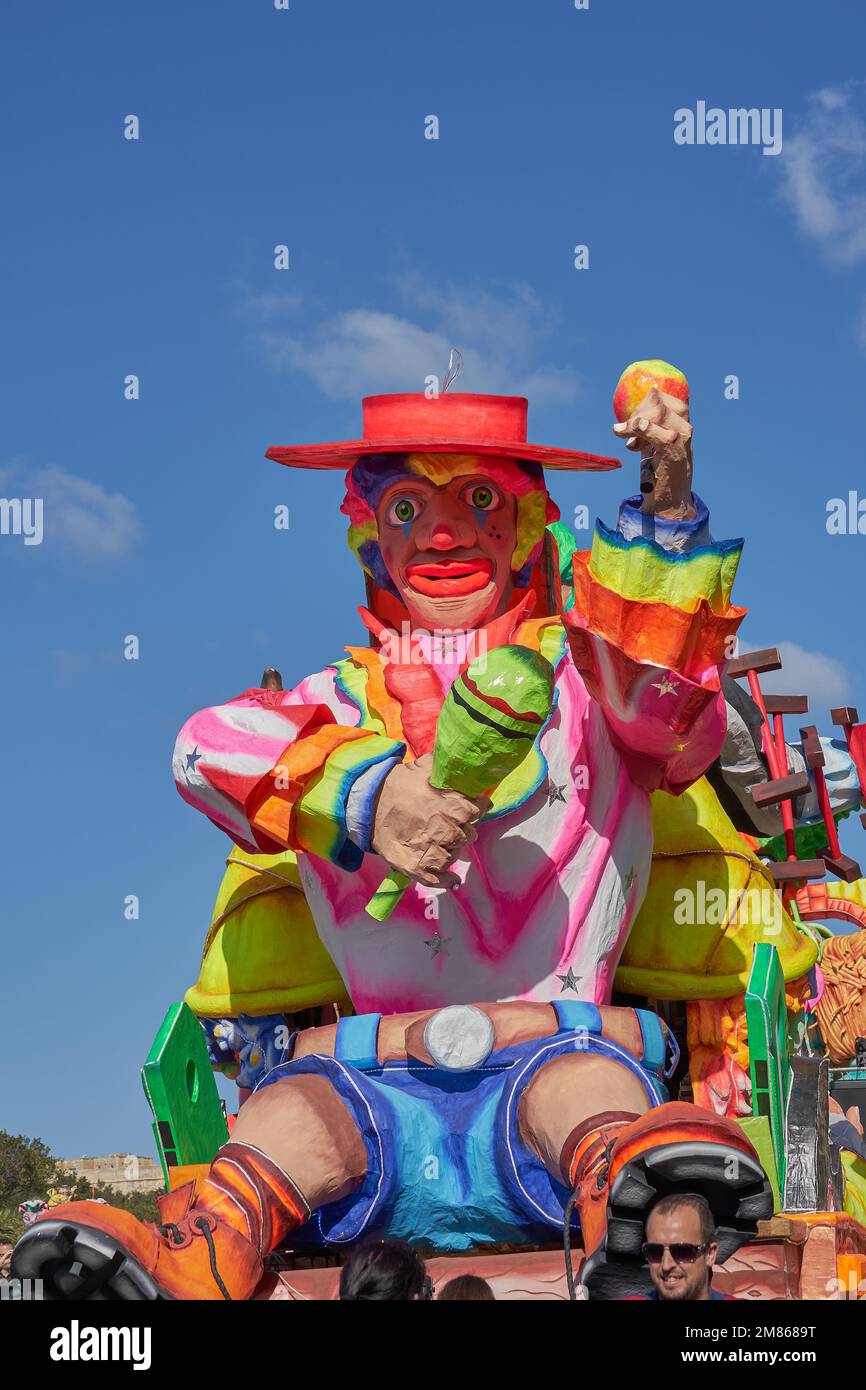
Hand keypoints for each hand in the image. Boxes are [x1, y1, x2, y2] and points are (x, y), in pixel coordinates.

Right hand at [370, 753, 487, 887]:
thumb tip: (464, 760)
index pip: (477, 810)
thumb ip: (446, 766)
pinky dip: (447, 880)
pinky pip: (437, 878)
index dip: (477, 808)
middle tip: (452, 825)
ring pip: (454, 855)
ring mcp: (429, 849)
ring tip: (444, 844)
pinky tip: (453, 880)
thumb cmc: (398, 783)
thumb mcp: (423, 767)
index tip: (473, 808)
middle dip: (463, 829)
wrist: (367, 802)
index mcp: (450, 804)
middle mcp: (443, 828)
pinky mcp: (414, 865)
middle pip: (468, 835)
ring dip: (452, 850)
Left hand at [612, 386, 694, 519]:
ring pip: (659, 413)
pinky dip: (643, 430)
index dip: (644, 404)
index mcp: (682, 426)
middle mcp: (685, 429)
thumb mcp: (654, 448)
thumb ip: (648, 432)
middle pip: (659, 402)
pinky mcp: (674, 453)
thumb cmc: (660, 476)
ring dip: (634, 423)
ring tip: (628, 442)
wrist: (670, 505)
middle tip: (624, 432)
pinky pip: (659, 433)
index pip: (664, 398)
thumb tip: (630, 420)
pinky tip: (629, 439)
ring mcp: (682, 440)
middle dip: (637, 413)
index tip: (632, 421)